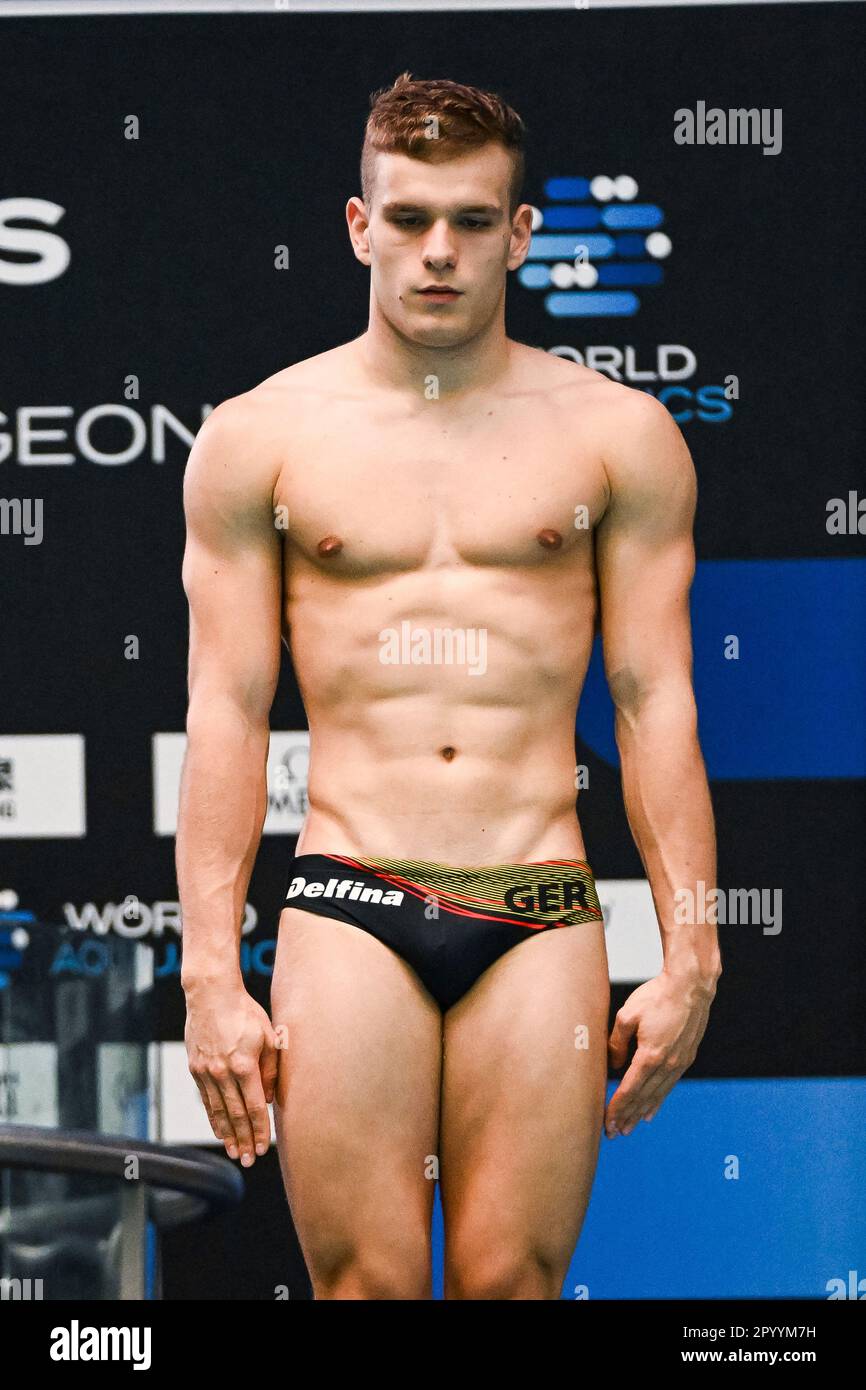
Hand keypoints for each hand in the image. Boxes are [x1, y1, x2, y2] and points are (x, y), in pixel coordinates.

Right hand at [184, 981, 278, 1165]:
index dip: (260, 1130)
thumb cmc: (244, 1012)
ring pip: (218, 1112)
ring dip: (227, 1135)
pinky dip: (213, 1118)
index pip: (255, 1107)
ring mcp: (206, 1072)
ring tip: (234, 1153)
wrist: (210, 994)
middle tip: (249, 1161)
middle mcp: (223, 1073)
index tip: (264, 1148)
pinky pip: (206, 1100)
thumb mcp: (268, 1036)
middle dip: (244, 1140)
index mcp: (244, 1065)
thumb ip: (271, 1069)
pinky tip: (219, 1130)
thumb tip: (270, 1099)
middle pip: (235, 1115)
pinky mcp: (195, 1069)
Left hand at [604, 969, 717, 1136]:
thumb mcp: (628, 1015)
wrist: (691, 987)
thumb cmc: (657, 996)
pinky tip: (651, 1110)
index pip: (629, 1090)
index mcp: (650, 1055)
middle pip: (643, 1098)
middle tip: (614, 1133)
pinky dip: (658, 1100)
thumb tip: (613, 1064)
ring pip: (657, 1095)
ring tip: (630, 1127)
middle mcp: (666, 1065)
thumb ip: (617, 1042)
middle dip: (627, 1117)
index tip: (607, 1123)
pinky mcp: (685, 1058)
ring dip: (641, 1113)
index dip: (616, 1109)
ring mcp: (678, 1063)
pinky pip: (669, 1086)